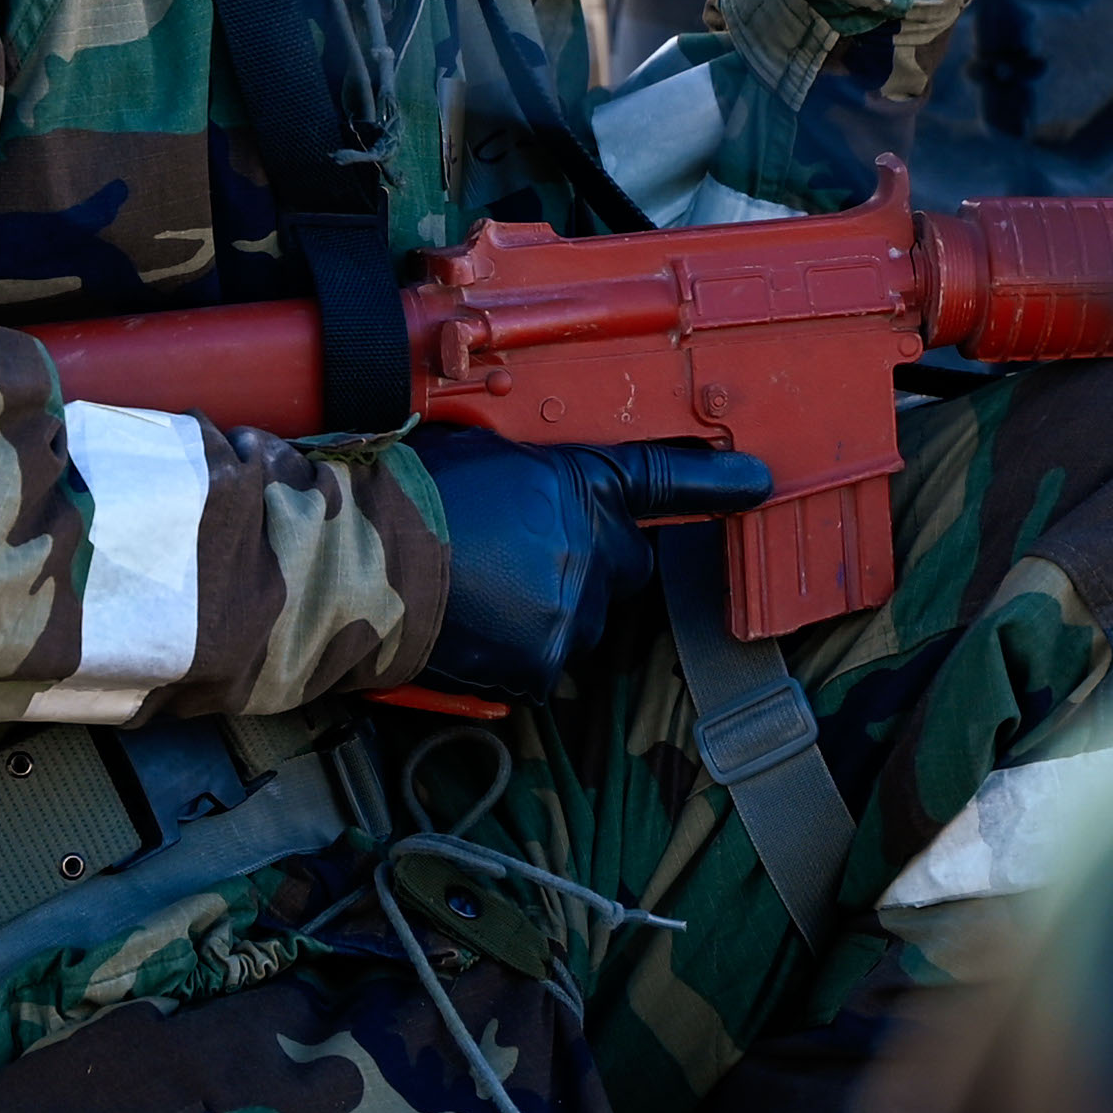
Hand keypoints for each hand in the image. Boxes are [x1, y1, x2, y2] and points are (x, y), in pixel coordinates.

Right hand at [410, 426, 770, 697]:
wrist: (358, 563)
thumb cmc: (404, 496)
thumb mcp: (480, 450)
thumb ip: (533, 474)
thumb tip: (537, 492)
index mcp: (577, 485)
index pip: (663, 481)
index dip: (716, 482)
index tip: (754, 483)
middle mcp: (589, 549)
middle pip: (622, 567)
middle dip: (587, 563)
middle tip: (519, 556)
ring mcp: (570, 610)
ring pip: (579, 618)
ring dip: (545, 611)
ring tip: (475, 591)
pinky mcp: (541, 662)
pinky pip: (542, 662)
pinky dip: (513, 651)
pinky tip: (468, 625)